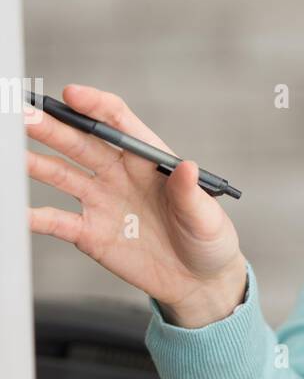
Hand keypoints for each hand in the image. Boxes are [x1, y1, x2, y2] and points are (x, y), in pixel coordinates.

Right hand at [25, 84, 244, 316]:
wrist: (197, 283)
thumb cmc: (209, 242)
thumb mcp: (208, 218)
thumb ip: (192, 194)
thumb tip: (186, 166)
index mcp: (149, 160)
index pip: (118, 123)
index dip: (95, 106)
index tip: (72, 95)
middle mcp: (119, 174)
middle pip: (80, 142)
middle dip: (52, 127)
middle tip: (25, 115)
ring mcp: (101, 201)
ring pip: (60, 173)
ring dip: (34, 161)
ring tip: (12, 152)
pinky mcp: (89, 232)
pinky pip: (55, 220)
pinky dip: (32, 215)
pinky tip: (16, 209)